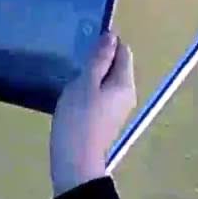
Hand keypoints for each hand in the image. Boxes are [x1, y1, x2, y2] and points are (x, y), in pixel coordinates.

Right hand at [50, 31, 135, 195]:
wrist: (74, 161)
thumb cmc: (78, 118)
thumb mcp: (85, 83)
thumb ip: (99, 60)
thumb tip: (111, 37)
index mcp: (125, 84)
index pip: (124, 52)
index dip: (108, 43)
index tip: (85, 41)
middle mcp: (126, 95)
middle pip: (117, 67)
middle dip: (99, 59)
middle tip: (75, 57)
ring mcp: (117, 109)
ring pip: (107, 82)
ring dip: (92, 75)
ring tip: (71, 74)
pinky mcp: (105, 119)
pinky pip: (100, 95)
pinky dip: (89, 90)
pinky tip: (72, 93)